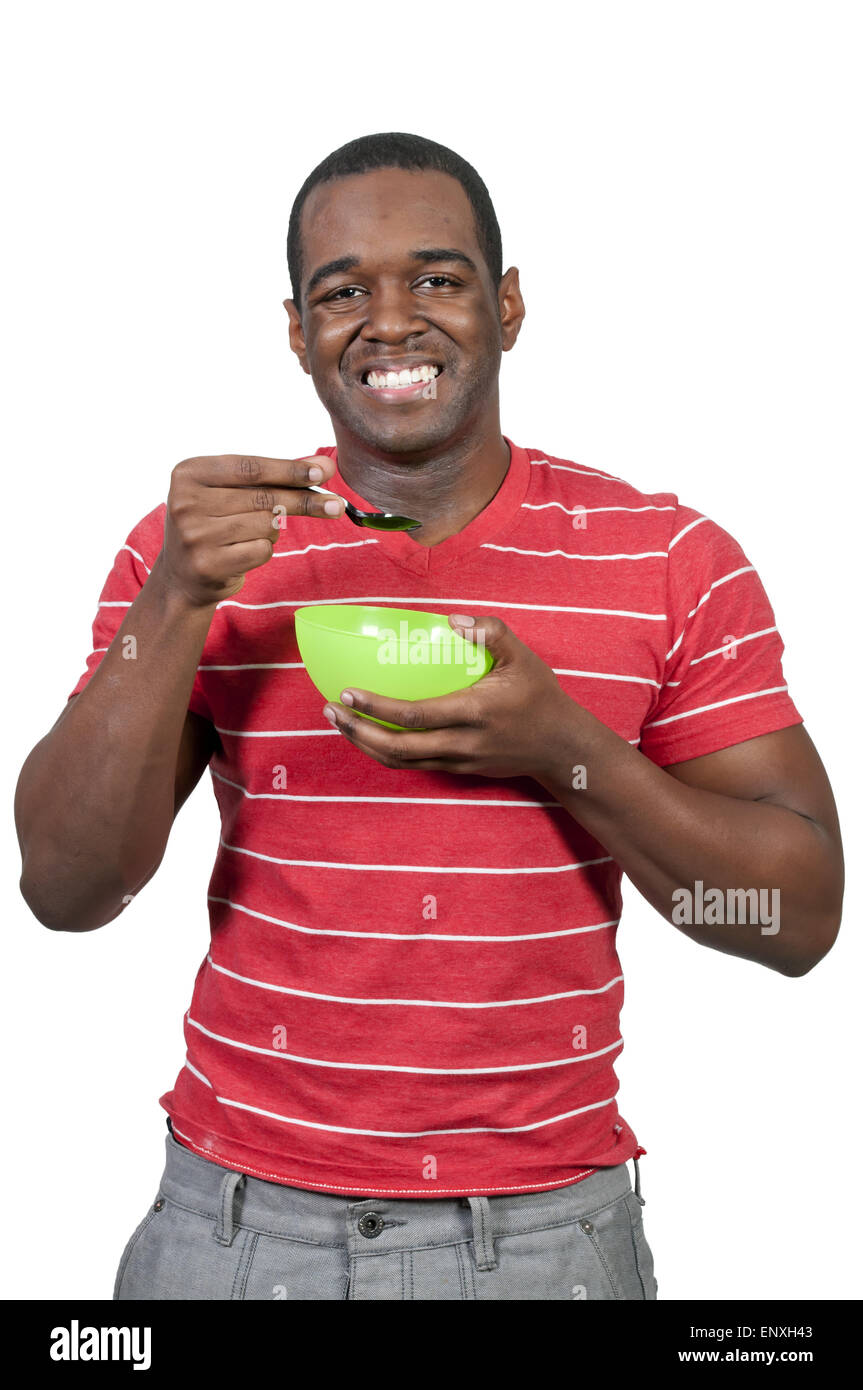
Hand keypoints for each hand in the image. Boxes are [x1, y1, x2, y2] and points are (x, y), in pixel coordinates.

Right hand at [161, 452, 344, 606]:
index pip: (251, 468)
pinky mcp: (208, 564)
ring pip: (266, 525)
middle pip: (263, 497)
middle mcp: (186, 502)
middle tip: (336, 504)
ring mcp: (194, 535)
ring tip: (250, 534)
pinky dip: (264, 550)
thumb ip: (272, 477)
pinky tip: (243, 552)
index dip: (290, 470)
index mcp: (189, 473)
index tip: (324, 471)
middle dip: (304, 501)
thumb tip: (324, 464)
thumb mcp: (232, 492)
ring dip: (273, 530)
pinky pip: (262, 551)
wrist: (182, 576)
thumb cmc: (214, 524)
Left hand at [322, 614, 577, 780]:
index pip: (415, 715)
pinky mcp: (458, 771)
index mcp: (474, 711)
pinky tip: (368, 734)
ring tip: (339, 722)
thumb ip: (490, 632)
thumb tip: (451, 619)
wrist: (561, 747)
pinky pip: (412, 765)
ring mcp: (458, 761)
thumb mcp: (523, 656)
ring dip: (365, 744)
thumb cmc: (540, 697)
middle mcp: (461, 743)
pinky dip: (385, 752)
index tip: (348, 692)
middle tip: (330, 709)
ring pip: (400, 761)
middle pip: (397, 747)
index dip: (377, 707)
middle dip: (358, 730)